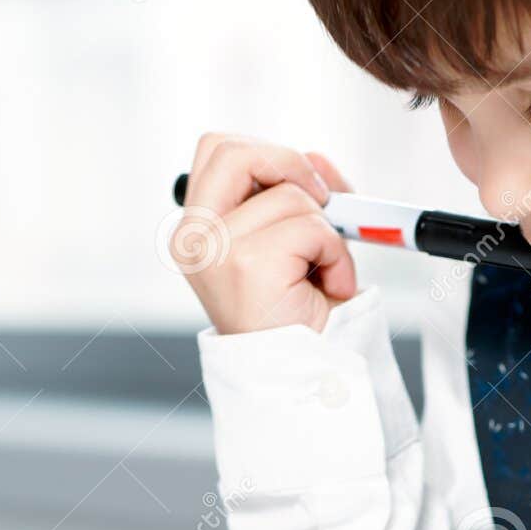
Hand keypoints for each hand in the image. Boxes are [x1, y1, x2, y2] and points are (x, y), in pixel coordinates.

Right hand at [172, 132, 356, 334]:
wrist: (301, 378)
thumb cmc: (294, 316)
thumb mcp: (289, 240)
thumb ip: (292, 192)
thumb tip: (314, 162)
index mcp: (195, 232)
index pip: (219, 151)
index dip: (269, 154)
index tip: (306, 186)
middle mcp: (194, 240)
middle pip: (235, 151)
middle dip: (291, 166)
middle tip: (323, 203)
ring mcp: (215, 251)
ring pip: (289, 194)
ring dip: (327, 232)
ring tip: (323, 273)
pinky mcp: (248, 264)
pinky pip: (312, 227)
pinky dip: (336, 254)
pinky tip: (330, 286)